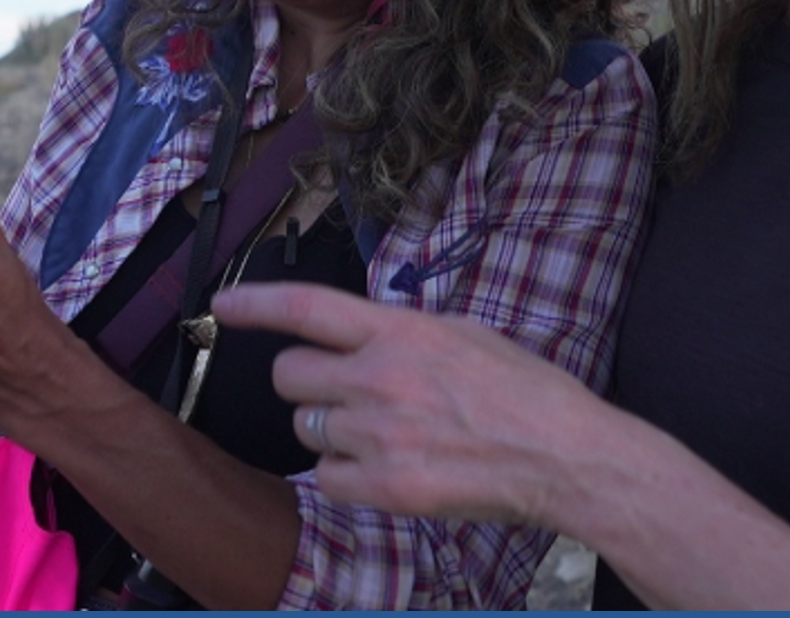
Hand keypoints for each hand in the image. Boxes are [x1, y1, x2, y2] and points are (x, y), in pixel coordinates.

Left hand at [213, 281, 598, 528]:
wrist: (565, 456)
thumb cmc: (525, 392)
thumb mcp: (462, 334)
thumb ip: (399, 332)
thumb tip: (356, 335)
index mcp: (399, 331)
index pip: (305, 307)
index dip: (255, 304)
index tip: (224, 306)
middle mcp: (379, 377)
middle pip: (290, 376)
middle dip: (307, 384)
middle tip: (346, 394)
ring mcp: (377, 434)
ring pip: (308, 428)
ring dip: (333, 431)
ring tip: (388, 434)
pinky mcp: (383, 486)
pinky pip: (327, 478)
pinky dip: (348, 476)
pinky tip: (389, 468)